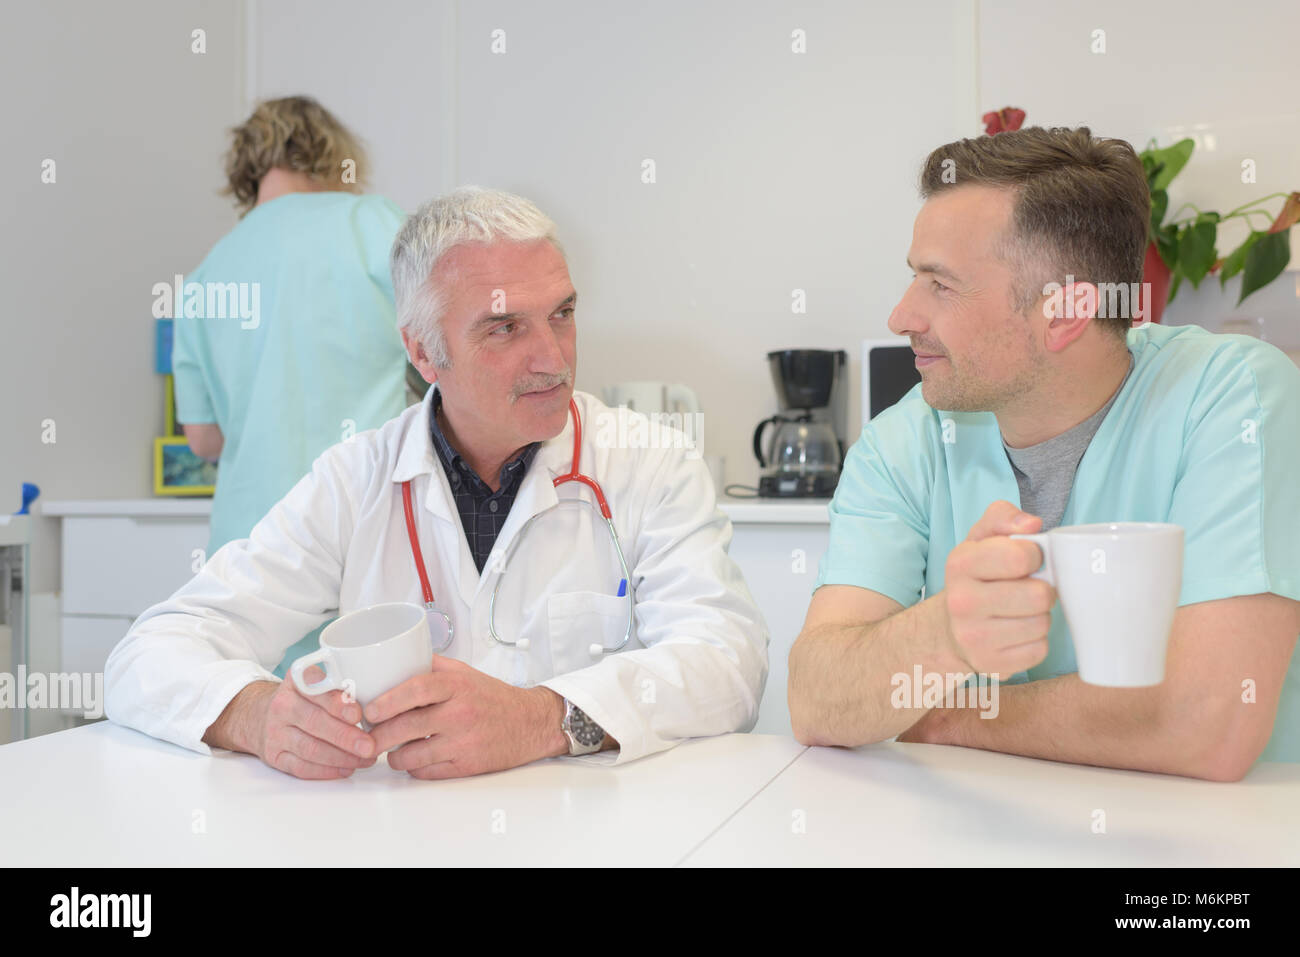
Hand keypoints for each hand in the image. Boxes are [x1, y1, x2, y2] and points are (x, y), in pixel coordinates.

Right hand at [249, 667, 378, 779]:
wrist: (263, 715)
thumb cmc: (304, 699)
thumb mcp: (318, 682)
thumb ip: (342, 688)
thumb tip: (375, 705)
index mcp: (297, 680)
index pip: (315, 689)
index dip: (337, 703)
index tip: (357, 714)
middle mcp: (282, 705)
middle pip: (315, 722)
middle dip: (346, 736)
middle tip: (369, 745)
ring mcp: (275, 732)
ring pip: (310, 748)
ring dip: (341, 757)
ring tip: (365, 758)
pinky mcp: (274, 755)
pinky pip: (301, 767)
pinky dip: (327, 771)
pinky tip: (346, 769)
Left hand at [364, 655, 566, 779]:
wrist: (530, 723)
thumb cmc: (494, 697)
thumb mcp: (465, 672)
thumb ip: (432, 665)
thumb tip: (394, 661)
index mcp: (458, 685)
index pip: (416, 689)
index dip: (388, 700)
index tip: (371, 710)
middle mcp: (460, 713)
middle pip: (407, 727)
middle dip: (378, 736)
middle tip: (367, 737)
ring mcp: (464, 742)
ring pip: (413, 755)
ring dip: (393, 755)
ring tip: (390, 749)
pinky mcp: (467, 766)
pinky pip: (427, 772)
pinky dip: (413, 768)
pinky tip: (412, 760)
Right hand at [941, 500, 1055, 676]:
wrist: (948, 628)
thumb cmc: (975, 578)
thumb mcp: (981, 539)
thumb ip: (1003, 517)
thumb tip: (1032, 524)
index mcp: (960, 563)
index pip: (1021, 556)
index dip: (1036, 556)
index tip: (1028, 560)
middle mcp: (962, 602)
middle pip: (1038, 595)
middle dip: (1042, 590)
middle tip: (1029, 589)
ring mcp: (974, 637)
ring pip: (1041, 624)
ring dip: (1039, 616)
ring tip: (1022, 611)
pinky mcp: (990, 665)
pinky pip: (1039, 651)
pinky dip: (1036, 641)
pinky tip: (1018, 632)